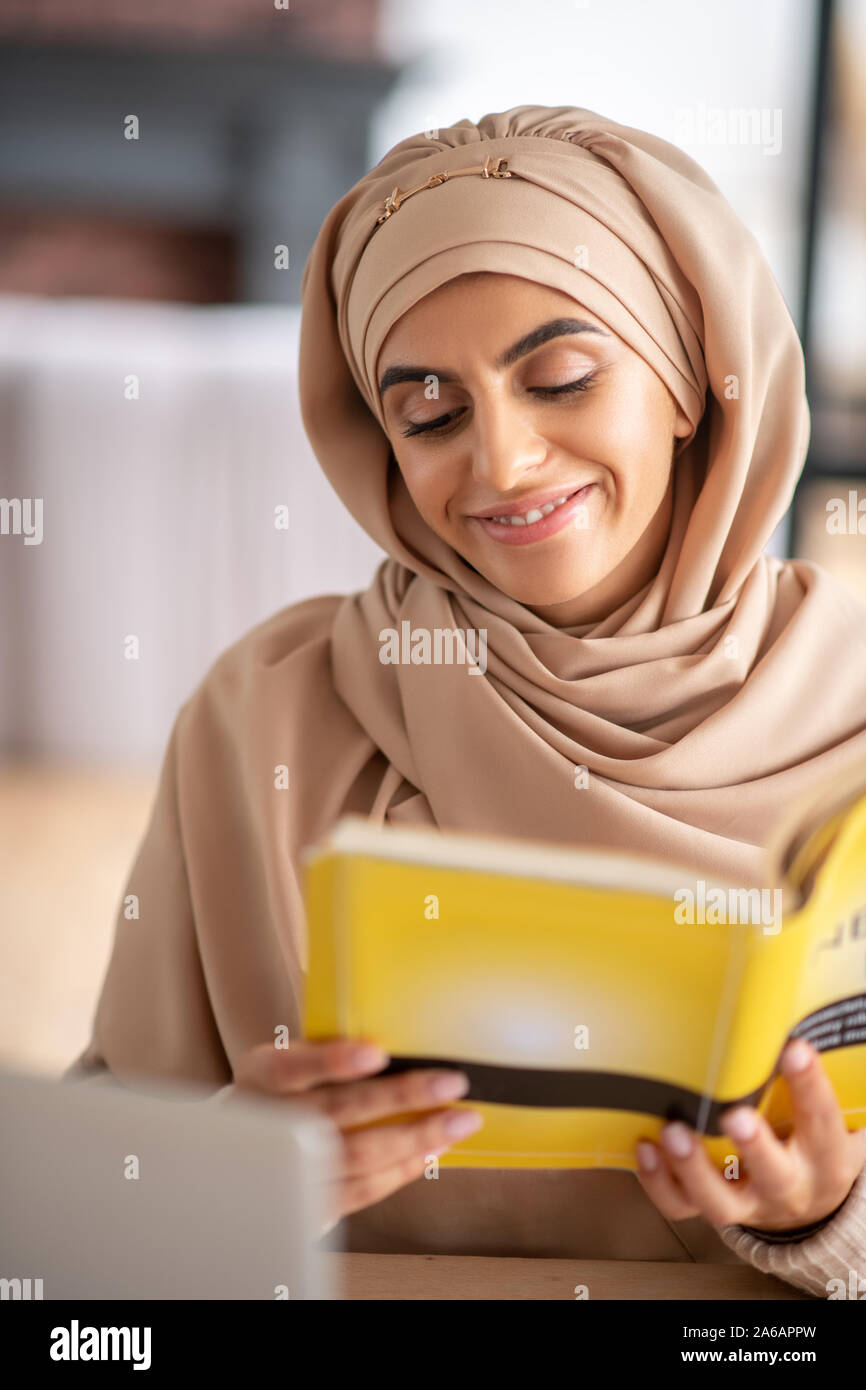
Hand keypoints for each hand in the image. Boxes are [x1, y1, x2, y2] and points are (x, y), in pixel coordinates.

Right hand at [231, 1038, 481, 1232]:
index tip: (377, 1053)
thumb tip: (402, 1039)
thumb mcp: (289, 1058)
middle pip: (339, 1112)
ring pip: (357, 1157)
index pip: (293, 1066)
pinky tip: (431, 1150)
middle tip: (452, 1082)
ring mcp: (290, 1169)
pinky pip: (363, 1190)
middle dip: (401, 1097)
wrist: (242, 1149)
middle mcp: (272, 1122)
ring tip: (458, 1121)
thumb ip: (328, 1050)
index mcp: (263, 1075)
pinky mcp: (310, 1203)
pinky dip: (402, 1170)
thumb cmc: (286, 1089)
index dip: (334, 1061)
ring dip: (416, 1138)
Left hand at [634, 1038, 865, 1234]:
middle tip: (734, 1116)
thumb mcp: (823, 1119)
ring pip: (721, 1201)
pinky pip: (680, 1206)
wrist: (808, 1209)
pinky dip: (658, 1181)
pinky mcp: (709, 1209)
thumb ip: (806, 1082)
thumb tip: (792, 1019)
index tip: (794, 1050)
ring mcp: (747, 1204)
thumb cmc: (810, 1145)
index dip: (810, 1086)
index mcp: (824, 1157)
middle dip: (755, 1146)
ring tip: (673, 1132)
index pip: (822, 1120)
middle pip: (775, 1174)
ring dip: (694, 1169)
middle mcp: (788, 1186)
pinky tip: (646, 1147)